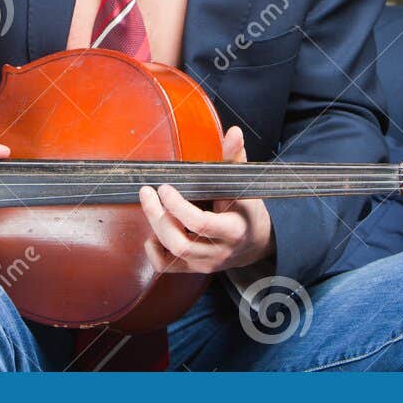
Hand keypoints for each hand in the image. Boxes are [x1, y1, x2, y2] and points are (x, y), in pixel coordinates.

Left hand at [139, 125, 274, 274]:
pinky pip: (165, 266)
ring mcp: (204, 263)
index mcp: (234, 230)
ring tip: (150, 204)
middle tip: (147, 192)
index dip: (178, 207)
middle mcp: (219, 251)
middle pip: (181, 243)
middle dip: (159, 218)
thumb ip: (235, 158)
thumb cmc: (247, 210)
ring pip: (172, 255)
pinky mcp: (192, 270)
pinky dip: (154, 249)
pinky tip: (155, 231)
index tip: (165, 187)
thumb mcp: (244, 185)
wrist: (255, 243)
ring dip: (155, 228)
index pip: (202, 224)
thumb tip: (233, 132)